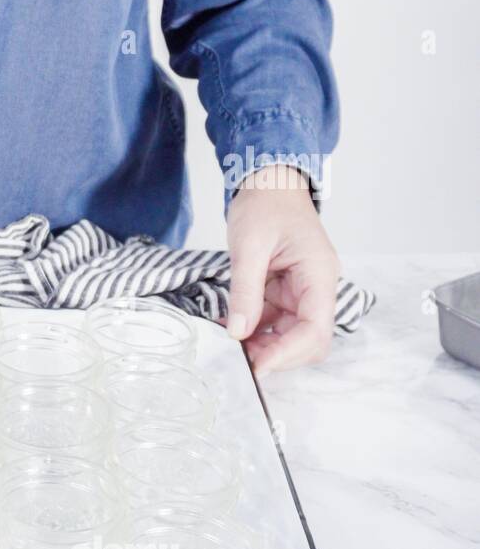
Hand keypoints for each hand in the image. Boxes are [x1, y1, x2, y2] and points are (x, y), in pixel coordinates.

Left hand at [225, 165, 339, 374]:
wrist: (268, 182)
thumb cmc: (265, 205)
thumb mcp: (249, 247)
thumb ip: (245, 290)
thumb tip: (239, 332)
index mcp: (318, 275)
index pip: (315, 330)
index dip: (287, 353)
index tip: (256, 366)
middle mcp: (316, 288)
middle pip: (308, 340)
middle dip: (277, 354)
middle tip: (238, 360)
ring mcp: (301, 291)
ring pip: (290, 335)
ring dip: (263, 346)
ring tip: (229, 347)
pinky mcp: (284, 292)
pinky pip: (274, 322)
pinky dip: (254, 331)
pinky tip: (230, 330)